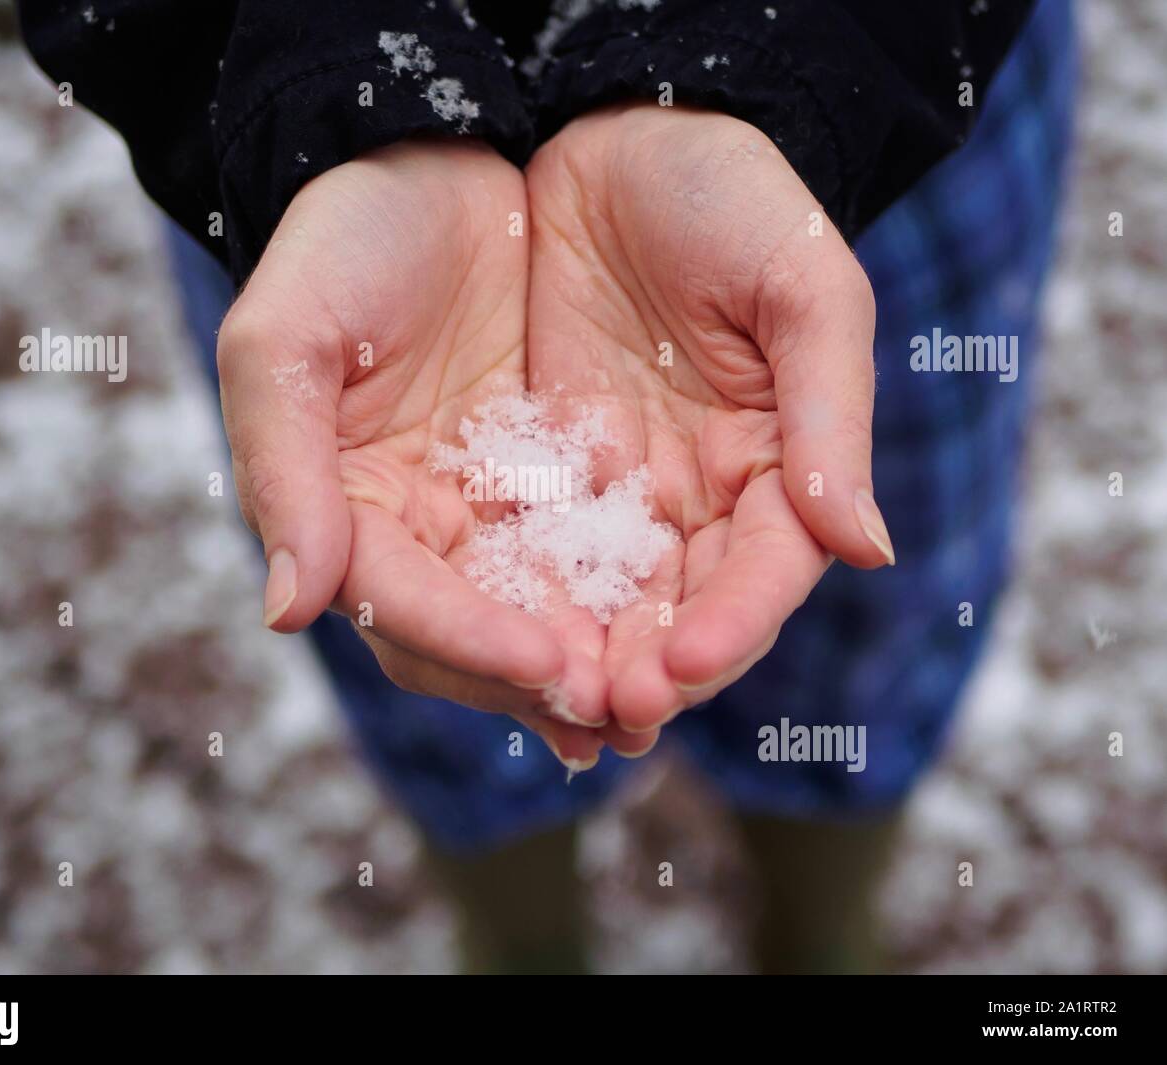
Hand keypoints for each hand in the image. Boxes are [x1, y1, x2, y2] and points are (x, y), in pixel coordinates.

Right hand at [216, 140, 605, 768]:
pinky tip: (689, 634)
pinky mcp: (567, 481)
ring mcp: (499, 512)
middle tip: (625, 710)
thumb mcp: (286, 339)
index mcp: (351, 510)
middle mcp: (426, 533)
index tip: (548, 663)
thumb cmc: (344, 239)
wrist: (440, 155)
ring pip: (550, 614)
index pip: (403, 608)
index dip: (471, 641)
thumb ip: (285, 473)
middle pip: (480, 639)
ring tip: (665, 694)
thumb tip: (286, 614)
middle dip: (550, 678)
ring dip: (605, 662)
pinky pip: (607, 556)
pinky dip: (642, 600)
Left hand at [525, 104, 893, 740]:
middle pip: (682, 608)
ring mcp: (620, 492)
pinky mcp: (544, 471)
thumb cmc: (731, 196)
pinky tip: (490, 642)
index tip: (684, 662)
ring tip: (549, 701)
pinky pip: (531, 550)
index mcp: (775, 463)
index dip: (733, 621)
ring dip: (579, 654)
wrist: (622, 134)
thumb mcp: (800, 287)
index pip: (765, 570)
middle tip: (605, 708)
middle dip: (647, 663)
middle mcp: (700, 497)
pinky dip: (517, 601)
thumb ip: (829, 415)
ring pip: (605, 599)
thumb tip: (868, 550)